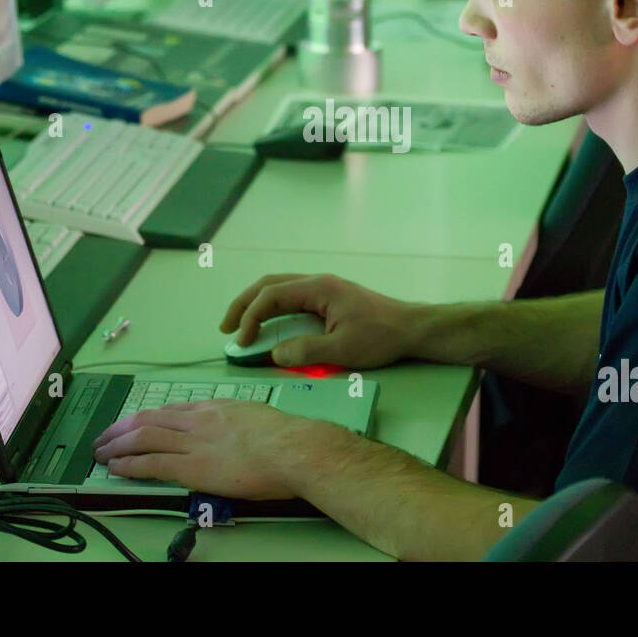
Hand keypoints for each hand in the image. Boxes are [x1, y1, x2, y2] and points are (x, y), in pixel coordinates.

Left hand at [92, 399, 329, 499]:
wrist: (293, 449)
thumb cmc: (287, 437)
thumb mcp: (258, 416)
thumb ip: (240, 421)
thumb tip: (238, 429)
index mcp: (216, 408)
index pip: (172, 410)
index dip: (147, 417)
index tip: (135, 423)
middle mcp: (199, 420)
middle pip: (149, 419)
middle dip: (122, 428)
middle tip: (105, 436)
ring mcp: (193, 442)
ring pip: (143, 438)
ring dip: (117, 445)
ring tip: (101, 453)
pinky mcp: (193, 467)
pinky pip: (152, 464)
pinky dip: (130, 465)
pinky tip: (116, 468)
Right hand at [220, 273, 422, 367]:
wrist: (411, 328)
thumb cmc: (381, 336)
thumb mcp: (343, 349)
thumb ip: (307, 351)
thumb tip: (276, 354)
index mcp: (319, 288)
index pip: (272, 295)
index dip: (250, 317)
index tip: (241, 341)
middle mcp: (318, 282)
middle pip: (270, 284)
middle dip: (244, 304)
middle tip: (226, 328)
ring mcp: (324, 288)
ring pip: (280, 287)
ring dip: (257, 303)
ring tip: (241, 325)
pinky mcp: (330, 298)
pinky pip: (292, 296)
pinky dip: (274, 307)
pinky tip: (270, 323)